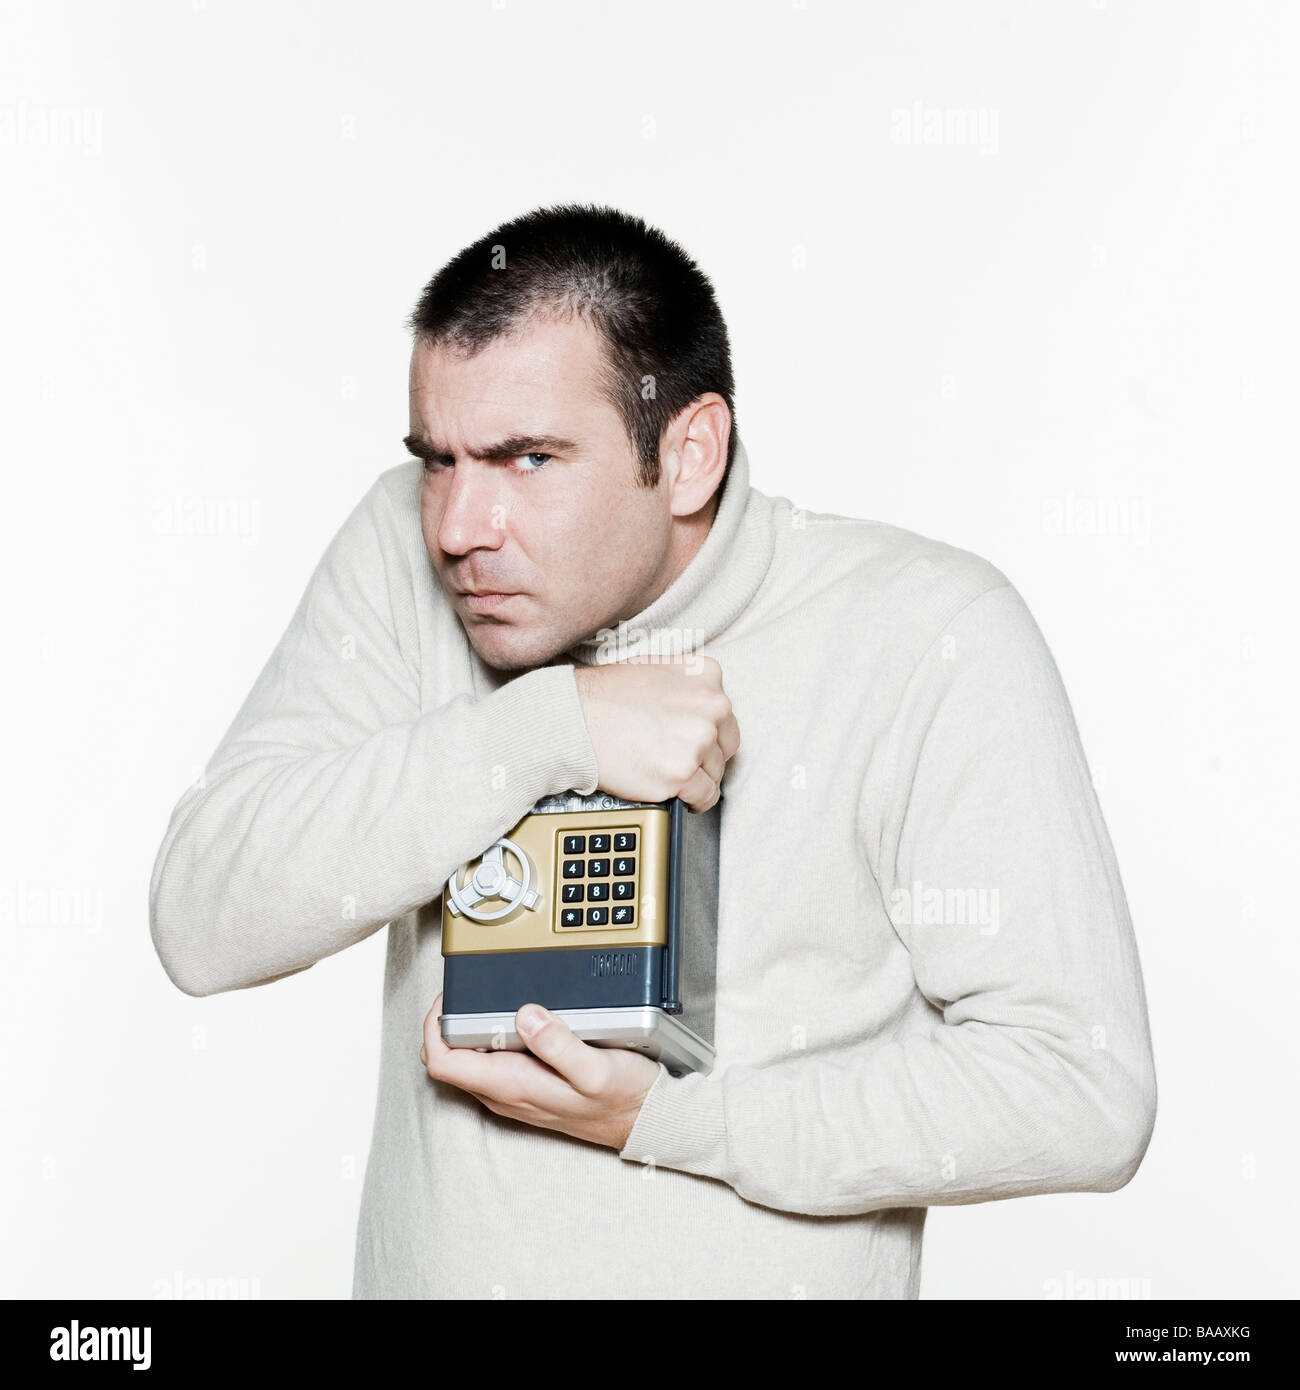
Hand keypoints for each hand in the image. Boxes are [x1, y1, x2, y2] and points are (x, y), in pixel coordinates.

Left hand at [420, 992, 659, 1149]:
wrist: (645, 1120)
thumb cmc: (623, 1098)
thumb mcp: (596, 1069)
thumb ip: (558, 1044)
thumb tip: (525, 1014)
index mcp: (510, 1086)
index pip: (442, 1062)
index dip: (434, 1025)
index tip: (449, 996)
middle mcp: (504, 1092)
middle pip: (449, 1058)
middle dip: (447, 1021)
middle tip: (466, 989)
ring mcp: (513, 1090)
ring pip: (468, 1059)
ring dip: (469, 1027)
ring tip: (487, 996)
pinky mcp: (526, 1085)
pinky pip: (491, 1060)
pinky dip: (491, 1035)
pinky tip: (515, 1016)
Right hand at [574, 654, 739, 812]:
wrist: (574, 719)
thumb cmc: (603, 695)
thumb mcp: (654, 669)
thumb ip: (685, 687)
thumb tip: (699, 710)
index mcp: (706, 676)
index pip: (724, 715)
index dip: (709, 734)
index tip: (695, 744)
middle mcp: (710, 706)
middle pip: (725, 746)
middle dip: (707, 758)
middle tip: (682, 762)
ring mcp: (697, 740)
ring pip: (716, 773)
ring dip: (696, 779)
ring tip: (668, 775)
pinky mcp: (682, 773)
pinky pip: (705, 796)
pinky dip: (694, 801)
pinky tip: (677, 795)